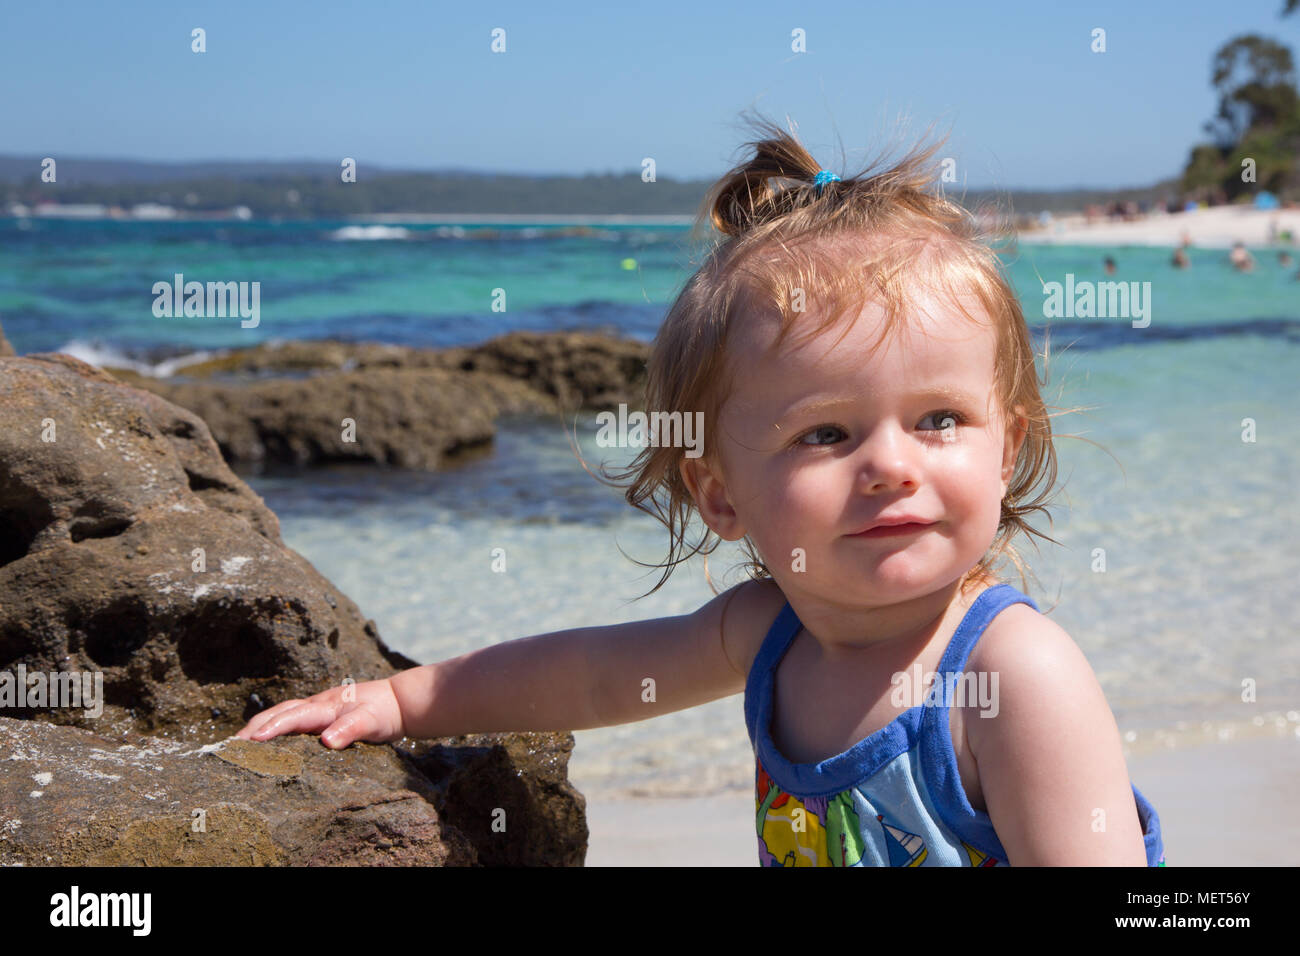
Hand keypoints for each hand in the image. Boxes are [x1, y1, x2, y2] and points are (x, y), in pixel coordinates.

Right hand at [235, 678, 406, 748]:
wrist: (399, 702)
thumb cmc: (385, 711)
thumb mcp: (372, 721)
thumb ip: (352, 729)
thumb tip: (327, 741)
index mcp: (324, 706)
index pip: (291, 717)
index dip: (270, 728)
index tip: (248, 741)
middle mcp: (316, 705)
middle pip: (278, 713)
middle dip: (253, 728)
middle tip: (229, 747)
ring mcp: (317, 710)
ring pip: (282, 715)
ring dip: (260, 727)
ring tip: (238, 746)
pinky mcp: (321, 717)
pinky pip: (291, 722)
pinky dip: (274, 729)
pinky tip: (266, 745)